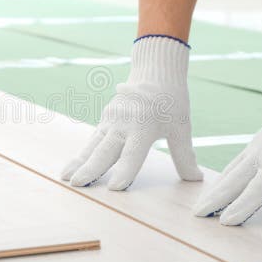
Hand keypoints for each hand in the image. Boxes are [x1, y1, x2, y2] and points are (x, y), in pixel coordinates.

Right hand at [61, 35, 202, 189]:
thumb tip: (196, 179)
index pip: (133, 153)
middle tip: (78, 184)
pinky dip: (81, 155)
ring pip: (93, 146)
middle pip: (105, 151)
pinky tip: (70, 168)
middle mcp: (124, 124)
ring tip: (65, 178)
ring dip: (79, 162)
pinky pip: (92, 141)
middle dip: (91, 169)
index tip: (115, 187)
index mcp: (144, 126)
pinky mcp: (105, 120)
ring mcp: (111, 121)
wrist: (155, 73)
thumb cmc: (171, 101)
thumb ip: (185, 156)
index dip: (126, 171)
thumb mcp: (181, 128)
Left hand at [193, 60, 261, 231]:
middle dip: (215, 198)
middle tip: (197, 214)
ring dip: (239, 206)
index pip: (231, 171)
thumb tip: (257, 176)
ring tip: (225, 223)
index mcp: (256, 147)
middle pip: (234, 179)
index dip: (216, 188)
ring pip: (256, 188)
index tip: (203, 203)